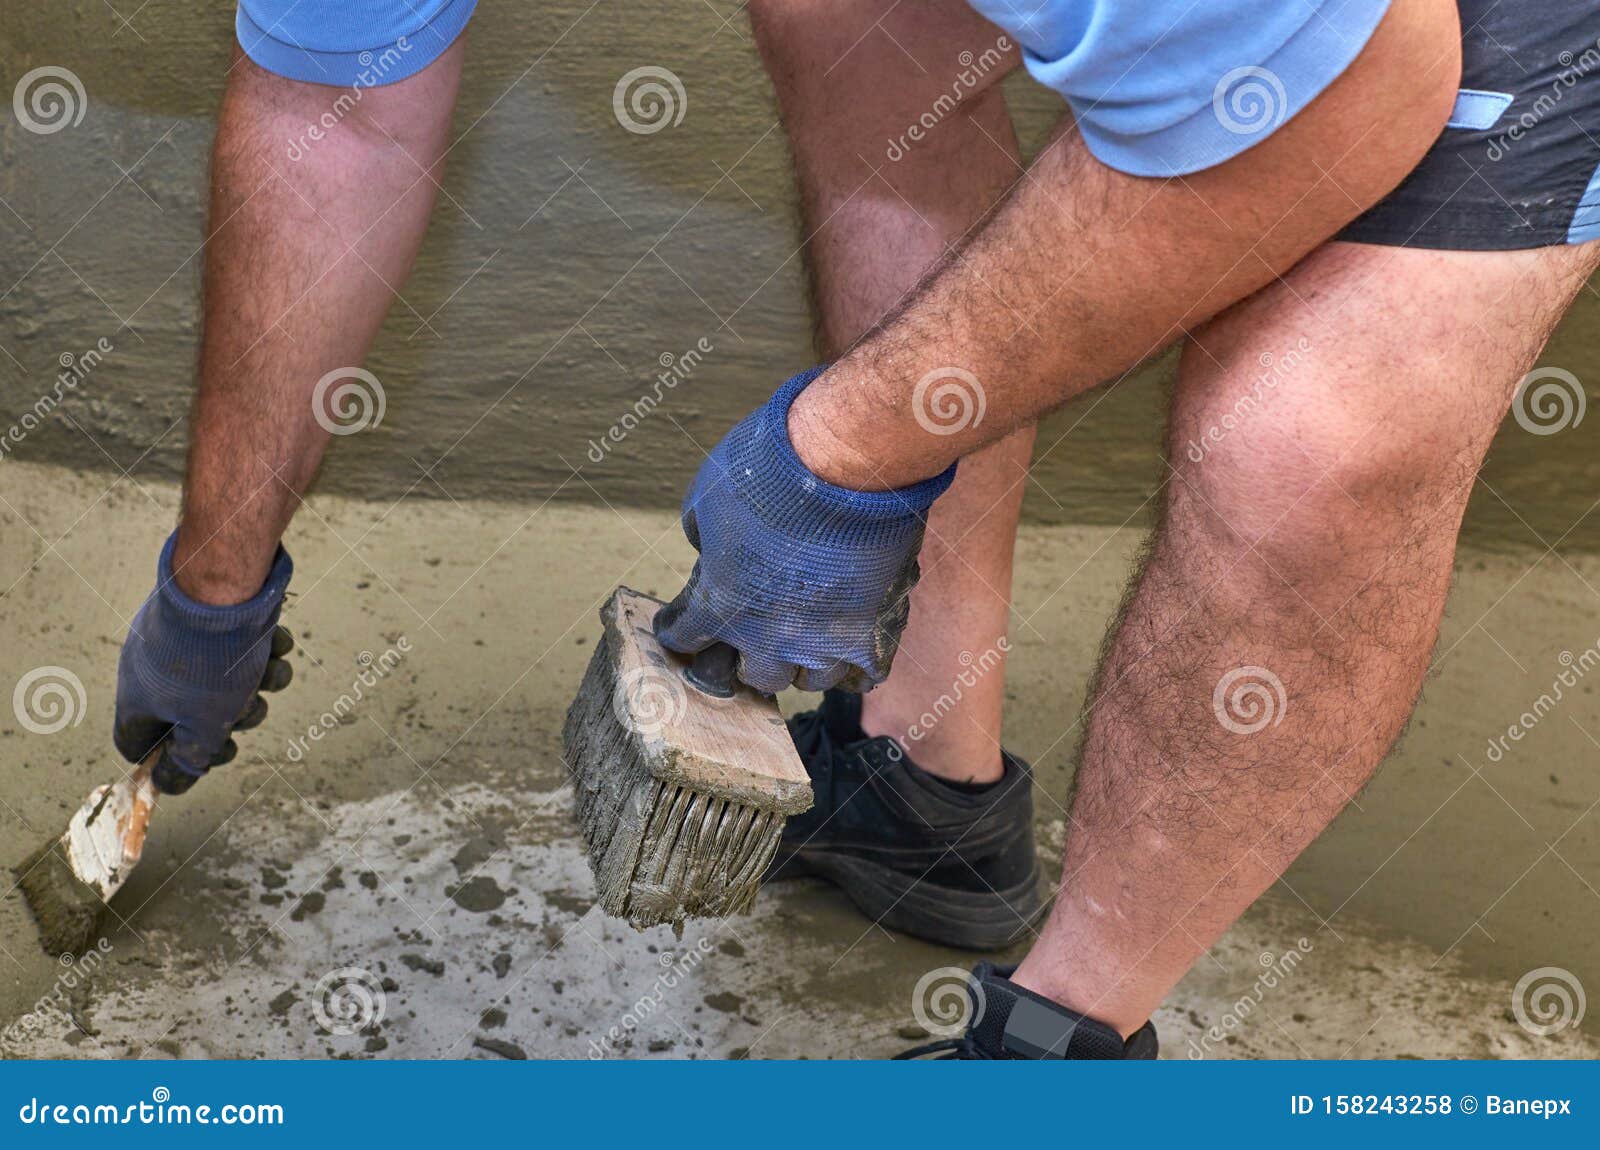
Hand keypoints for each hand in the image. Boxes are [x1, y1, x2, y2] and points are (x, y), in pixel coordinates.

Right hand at [114, 531, 294, 794]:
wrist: (229, 581)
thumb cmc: (211, 661)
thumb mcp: (205, 724)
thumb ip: (189, 759)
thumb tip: (170, 784)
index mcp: (139, 698)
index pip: (139, 744)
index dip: (172, 760)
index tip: (206, 756)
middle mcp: (157, 668)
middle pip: (192, 715)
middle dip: (230, 718)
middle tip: (246, 710)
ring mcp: (186, 641)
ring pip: (228, 681)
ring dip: (257, 683)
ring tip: (267, 671)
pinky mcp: (218, 618)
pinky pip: (244, 647)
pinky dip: (266, 650)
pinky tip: (277, 641)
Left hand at [654, 367, 954, 692]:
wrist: (847, 460)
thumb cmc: (768, 467)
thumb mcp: (705, 494)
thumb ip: (703, 533)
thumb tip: (711, 545)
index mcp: (722, 604)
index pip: (687, 638)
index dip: (681, 629)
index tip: (681, 624)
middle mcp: (773, 636)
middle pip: (758, 676)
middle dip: (752, 657)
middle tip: (757, 635)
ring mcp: (828, 639)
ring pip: (813, 681)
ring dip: (806, 665)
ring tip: (809, 644)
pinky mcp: (876, 630)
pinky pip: (867, 676)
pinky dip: (858, 669)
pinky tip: (854, 657)